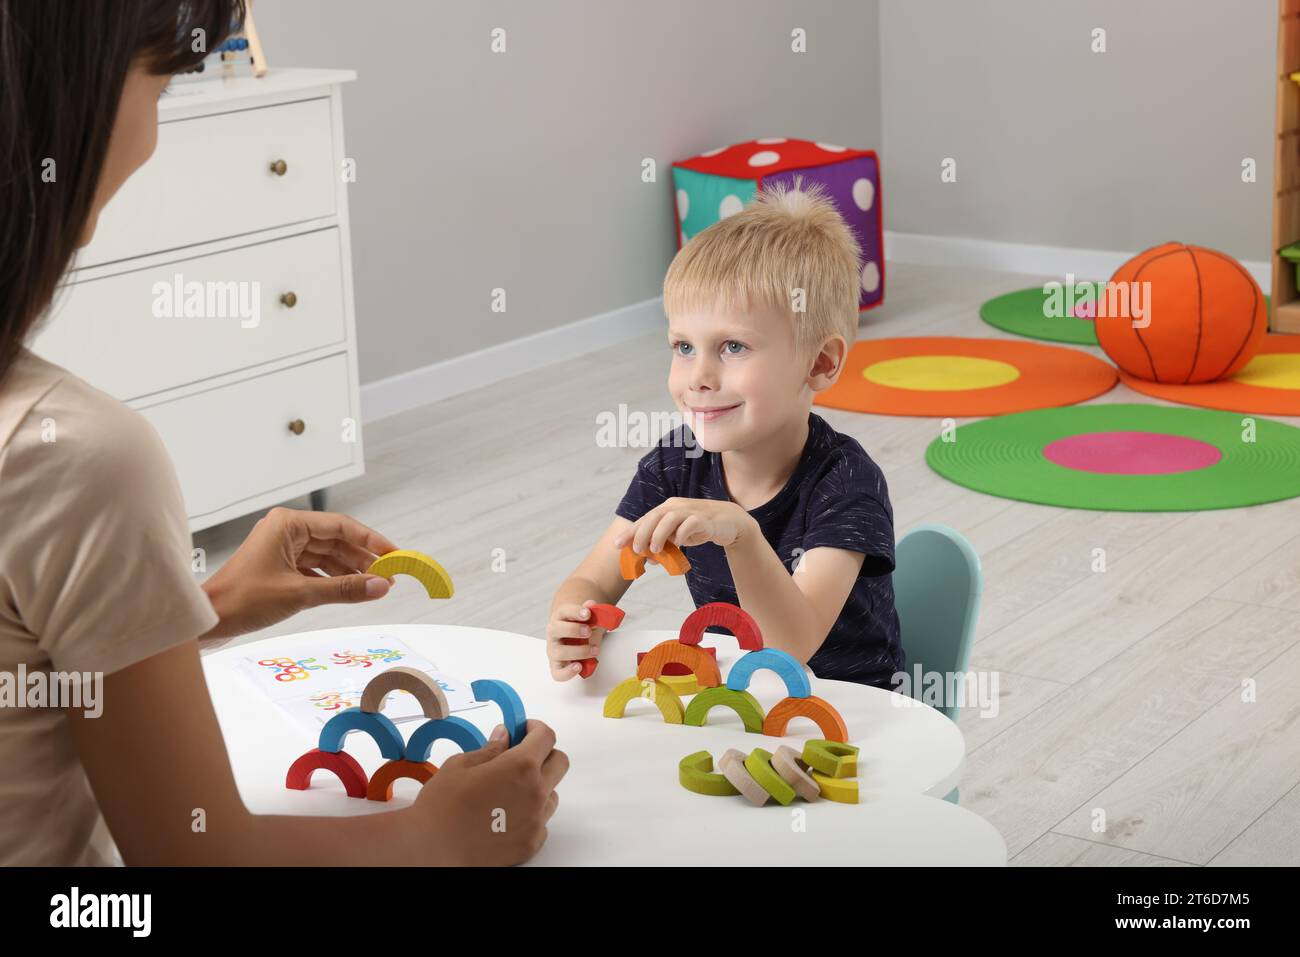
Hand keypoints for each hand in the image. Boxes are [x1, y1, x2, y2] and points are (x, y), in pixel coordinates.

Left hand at [200, 506, 398, 639]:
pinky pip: (315, 568)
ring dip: (350, 571)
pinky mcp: (280, 566)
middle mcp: (286, 530)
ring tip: (375, 586)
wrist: (207, 620)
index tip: (395, 555)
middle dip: (363, 559)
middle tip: (389, 576)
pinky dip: (333, 580)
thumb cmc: (243, 600)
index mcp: (288, 524)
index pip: (341, 526)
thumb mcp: (300, 594)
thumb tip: (381, 587)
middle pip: (336, 540)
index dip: (371, 541)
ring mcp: (282, 548)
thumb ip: (345, 590)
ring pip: (327, 556)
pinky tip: (351, 591)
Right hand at [413, 720, 567, 865]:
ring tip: (510, 789)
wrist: (433, 850)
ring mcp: (536, 820)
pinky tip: (506, 814)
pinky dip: (531, 813)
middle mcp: (536, 792)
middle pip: (559, 762)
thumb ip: (490, 749)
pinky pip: (542, 821)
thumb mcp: (460, 765)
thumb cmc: (442, 806)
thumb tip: (504, 736)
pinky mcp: (532, 843)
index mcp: (520, 766)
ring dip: (539, 785)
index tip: (524, 729)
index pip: (546, 737)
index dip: (535, 728)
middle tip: (520, 755)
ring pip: (552, 793)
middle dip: (544, 753)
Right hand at [546, 599, 608, 680]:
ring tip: (595, 650)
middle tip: (589, 632)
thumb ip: (591, 611)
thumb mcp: (589, 618)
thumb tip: (591, 604)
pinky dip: (568, 672)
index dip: (575, 611)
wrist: (577, 638)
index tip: (588, 613)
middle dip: (573, 630)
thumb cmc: (582, 627)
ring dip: (579, 651)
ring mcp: (554, 650)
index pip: (563, 611)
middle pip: (555, 629)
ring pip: (558, 652)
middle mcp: (553, 633)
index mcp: (560, 617)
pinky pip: (558, 673)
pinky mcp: (557, 666)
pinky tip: (579, 666)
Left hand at [613, 497, 754, 553]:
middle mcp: (676, 506)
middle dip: (641, 533)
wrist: (729, 522)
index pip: (645, 519)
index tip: (617, 545)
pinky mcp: (704, 519)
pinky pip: (690, 524)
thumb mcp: (678, 536)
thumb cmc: (699, 528)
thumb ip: (664, 544)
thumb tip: (648, 559)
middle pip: (654, 516)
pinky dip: (681, 534)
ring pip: (669, 518)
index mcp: (667, 508)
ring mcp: (690, 511)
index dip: (630, 532)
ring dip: (659, 535)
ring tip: (655, 550)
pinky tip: (678, 545)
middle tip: (637, 550)